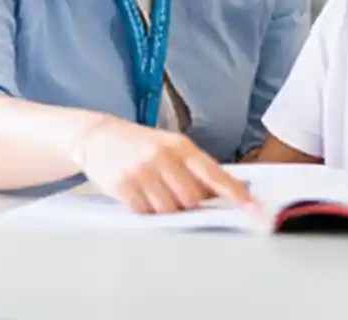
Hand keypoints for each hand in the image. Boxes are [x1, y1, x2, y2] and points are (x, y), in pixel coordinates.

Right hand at [72, 116, 252, 213]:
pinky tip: (138, 194)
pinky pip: (145, 212)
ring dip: (166, 208)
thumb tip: (224, 192)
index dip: (234, 192)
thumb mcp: (169, 146)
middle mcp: (162, 157)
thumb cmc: (139, 144)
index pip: (213, 173)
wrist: (97, 135)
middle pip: (192, 199)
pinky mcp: (124, 186)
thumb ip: (195, 168)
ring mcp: (142, 172)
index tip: (250, 205)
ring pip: (169, 209)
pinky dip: (145, 210)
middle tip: (175, 193)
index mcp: (180, 146)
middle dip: (189, 204)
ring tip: (154, 191)